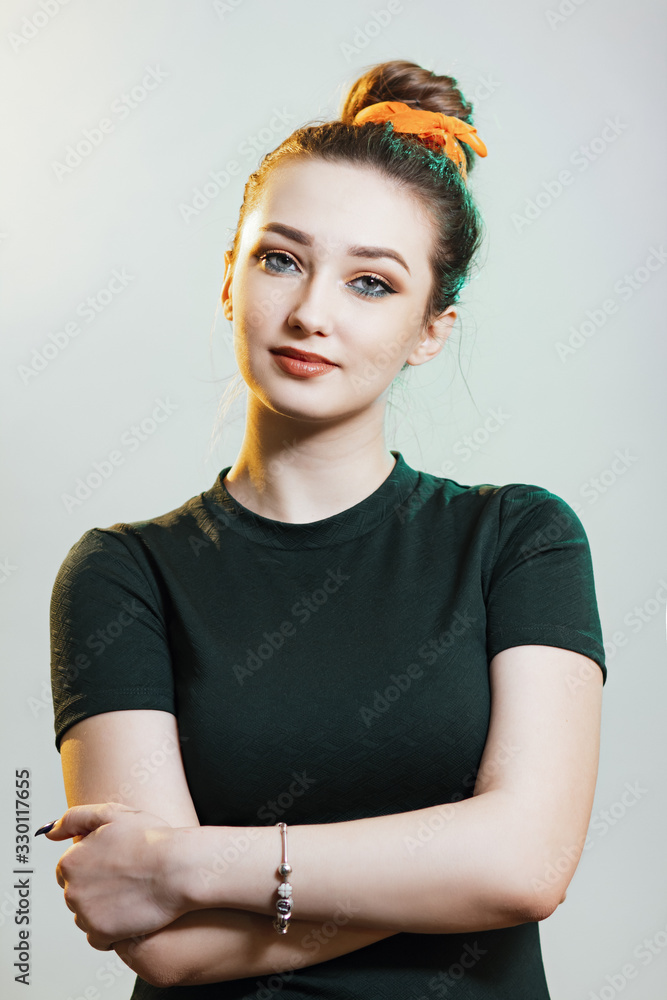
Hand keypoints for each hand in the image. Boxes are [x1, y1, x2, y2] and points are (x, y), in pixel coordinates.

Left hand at [46, 802, 190, 949]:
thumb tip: (49, 832)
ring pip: (87, 915)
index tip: (116, 861)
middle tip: (127, 877)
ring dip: (103, 908)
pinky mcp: (101, 934)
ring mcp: (85, 914)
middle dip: (98, 887)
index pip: (71, 869)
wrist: (177, 869)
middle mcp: (71, 890)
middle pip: (78, 893)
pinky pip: (98, 938)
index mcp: (70, 861)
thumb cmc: (151, 840)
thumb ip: (74, 818)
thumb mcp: (111, 813)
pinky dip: (111, 930)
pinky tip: (130, 913)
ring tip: (131, 893)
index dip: (95, 864)